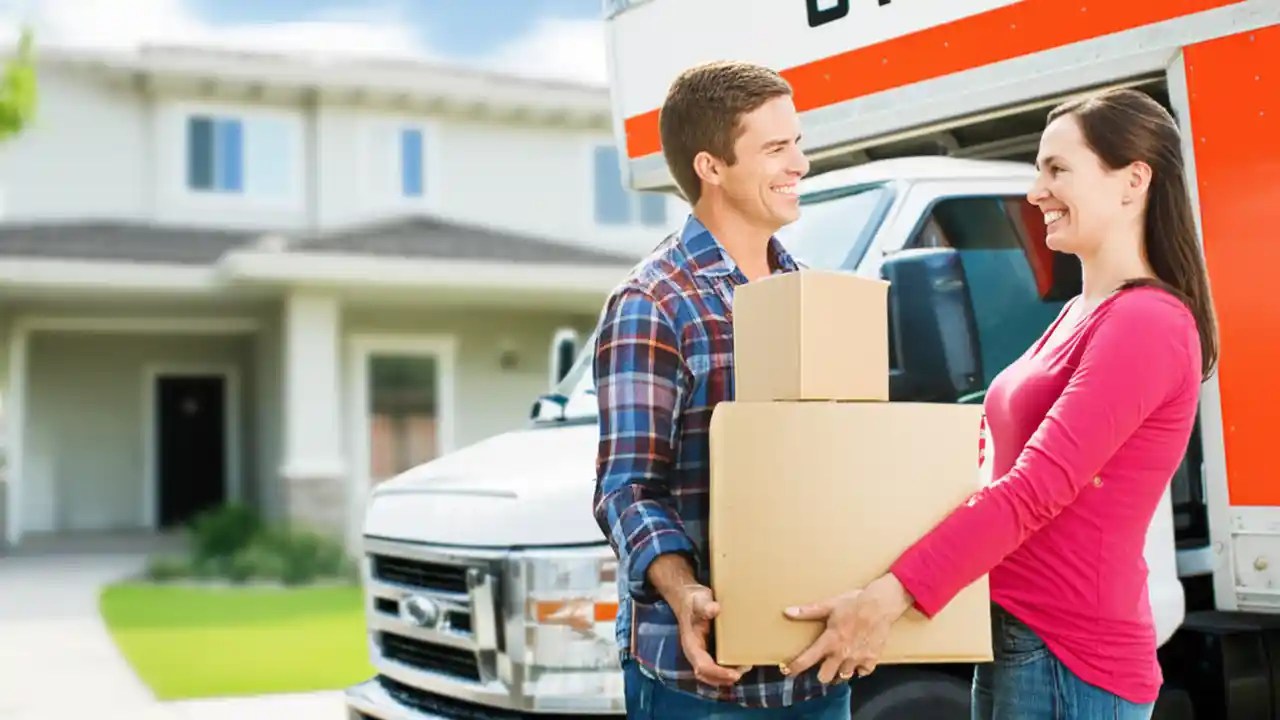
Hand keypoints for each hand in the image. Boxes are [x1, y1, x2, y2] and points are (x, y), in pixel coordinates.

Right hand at [672, 583, 751, 685]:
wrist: (690, 598)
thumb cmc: (695, 601)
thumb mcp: (699, 600)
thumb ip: (704, 606)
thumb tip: (714, 609)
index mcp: (691, 645)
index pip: (702, 667)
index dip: (718, 673)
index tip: (734, 674)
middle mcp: (695, 653)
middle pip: (707, 676)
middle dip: (724, 678)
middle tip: (743, 671)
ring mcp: (702, 653)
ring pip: (712, 674)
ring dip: (727, 676)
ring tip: (745, 667)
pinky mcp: (709, 651)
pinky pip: (717, 667)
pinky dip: (728, 670)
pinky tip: (742, 664)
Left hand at [781, 574, 913, 682]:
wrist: (880, 605)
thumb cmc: (853, 603)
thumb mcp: (829, 605)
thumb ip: (808, 611)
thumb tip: (787, 611)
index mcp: (829, 641)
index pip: (807, 659)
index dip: (795, 668)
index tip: (788, 672)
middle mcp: (841, 654)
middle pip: (825, 677)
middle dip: (821, 674)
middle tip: (822, 666)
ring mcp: (857, 659)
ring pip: (844, 676)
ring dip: (840, 672)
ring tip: (839, 664)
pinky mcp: (871, 660)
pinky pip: (863, 672)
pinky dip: (859, 669)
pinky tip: (857, 661)